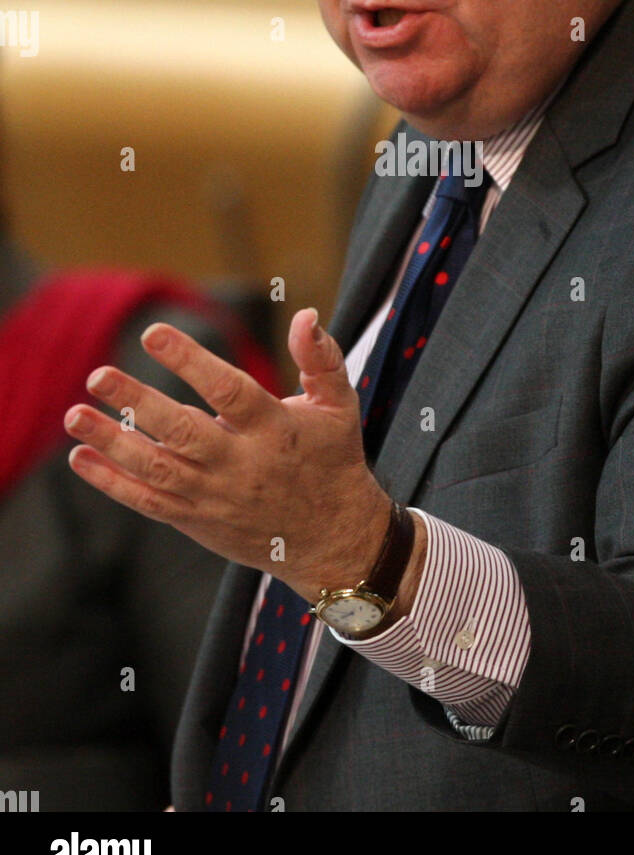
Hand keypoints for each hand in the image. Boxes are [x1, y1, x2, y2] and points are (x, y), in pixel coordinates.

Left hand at [64, 307, 391, 601]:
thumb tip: (306, 315)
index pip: (228, 391)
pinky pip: (147, 502)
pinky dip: (111, 483)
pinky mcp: (196, 520)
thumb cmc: (333, 459)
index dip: (190, 361)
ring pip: (156, 469)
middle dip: (137, 402)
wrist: (332, 539)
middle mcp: (240, 465)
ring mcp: (214, 496)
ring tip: (74, 414)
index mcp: (274, 429)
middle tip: (97, 375)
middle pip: (182, 432)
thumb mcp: (339, 405)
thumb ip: (321, 358)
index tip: (152, 334)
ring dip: (111, 442)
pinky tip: (80, 457)